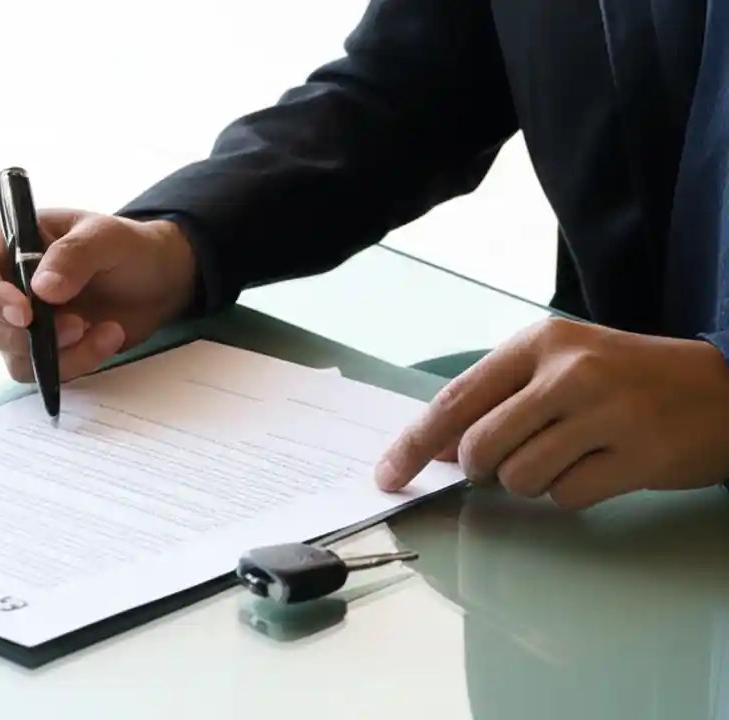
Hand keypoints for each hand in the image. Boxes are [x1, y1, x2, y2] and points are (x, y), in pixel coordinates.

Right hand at [0, 209, 197, 380]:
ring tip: (101, 329)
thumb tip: (41, 289)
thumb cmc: (125, 247)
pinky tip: (109, 337)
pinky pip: (42, 372)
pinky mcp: (42, 351)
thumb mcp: (106, 237)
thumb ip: (74, 255)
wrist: (157, 282)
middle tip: (70, 328)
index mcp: (6, 244)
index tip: (25, 313)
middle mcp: (4, 286)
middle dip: (15, 336)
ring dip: (55, 352)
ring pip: (9, 355)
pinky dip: (77, 362)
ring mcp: (21, 323)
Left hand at [376, 318, 728, 508]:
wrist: (723, 389)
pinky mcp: (638, 453)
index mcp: (539, 343)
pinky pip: (566, 497)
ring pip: (518, 477)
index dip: (414, 444)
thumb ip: (496, 400)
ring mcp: (606, 411)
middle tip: (507, 464)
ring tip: (567, 457)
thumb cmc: (627, 380)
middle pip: (480, 447)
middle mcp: (569, 371)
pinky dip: (571, 494)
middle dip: (481, 471)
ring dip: (530, 484)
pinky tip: (600, 467)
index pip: (455, 400)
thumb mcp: (559, 367)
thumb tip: (434, 449)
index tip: (388, 474)